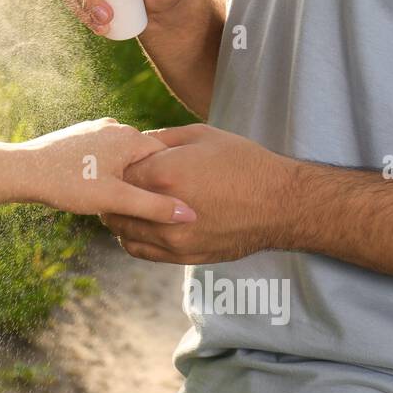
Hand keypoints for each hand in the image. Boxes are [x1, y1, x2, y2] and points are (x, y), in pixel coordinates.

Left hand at [22, 118, 196, 223]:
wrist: (22, 170)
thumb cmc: (69, 183)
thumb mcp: (116, 200)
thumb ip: (154, 207)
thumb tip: (190, 214)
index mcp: (130, 137)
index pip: (167, 159)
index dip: (172, 183)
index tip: (172, 205)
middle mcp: (116, 127)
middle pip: (145, 159)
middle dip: (146, 183)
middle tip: (144, 209)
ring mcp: (96, 130)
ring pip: (123, 159)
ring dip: (124, 180)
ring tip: (117, 202)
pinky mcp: (80, 137)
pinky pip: (104, 156)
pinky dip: (106, 173)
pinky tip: (97, 190)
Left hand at [102, 123, 297, 263]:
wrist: (280, 203)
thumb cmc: (243, 163)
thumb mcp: (200, 136)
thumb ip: (160, 139)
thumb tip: (134, 144)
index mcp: (164, 176)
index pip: (117, 173)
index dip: (116, 166)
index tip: (118, 162)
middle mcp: (163, 212)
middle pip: (114, 205)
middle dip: (112, 193)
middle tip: (115, 184)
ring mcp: (173, 239)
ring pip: (122, 231)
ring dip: (120, 216)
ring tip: (127, 203)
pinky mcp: (184, 256)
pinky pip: (140, 250)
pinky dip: (132, 237)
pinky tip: (140, 223)